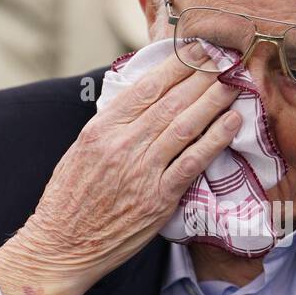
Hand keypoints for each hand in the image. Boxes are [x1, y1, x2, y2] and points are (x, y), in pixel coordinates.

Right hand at [0, 44, 240, 294]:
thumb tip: (145, 98)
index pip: (147, 86)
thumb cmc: (71, 199)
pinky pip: (192, 162)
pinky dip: (215, 139)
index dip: (178, 64)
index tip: (199, 49)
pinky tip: (231, 122)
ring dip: (214, 101)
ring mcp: (142, 171)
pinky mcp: (158, 199)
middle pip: (171, 100)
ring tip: (234, 84)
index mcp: (102, 128)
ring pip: (185, 125)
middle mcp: (122, 144)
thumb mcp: (83, 149)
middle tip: (226, 58)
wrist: (61, 245)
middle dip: (202, 75)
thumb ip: (114, 124)